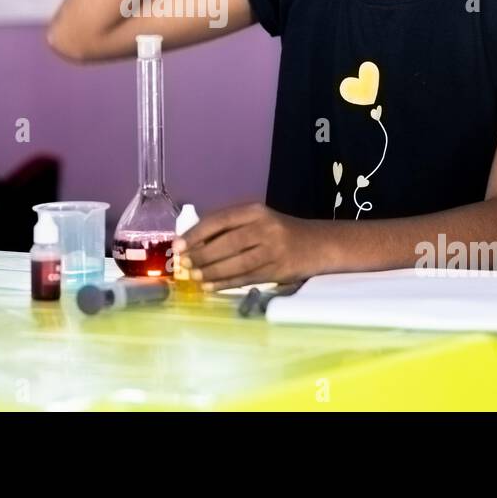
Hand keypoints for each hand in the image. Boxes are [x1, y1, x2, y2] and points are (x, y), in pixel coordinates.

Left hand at [173, 202, 323, 290]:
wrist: (318, 245)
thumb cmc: (279, 232)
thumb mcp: (258, 220)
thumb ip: (230, 228)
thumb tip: (192, 243)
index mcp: (255, 210)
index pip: (220, 220)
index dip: (196, 233)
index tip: (178, 245)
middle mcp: (265, 228)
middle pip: (227, 243)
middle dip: (201, 255)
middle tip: (183, 264)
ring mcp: (273, 250)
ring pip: (236, 263)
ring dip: (211, 271)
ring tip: (194, 277)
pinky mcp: (277, 271)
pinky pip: (246, 278)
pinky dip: (226, 283)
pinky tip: (210, 287)